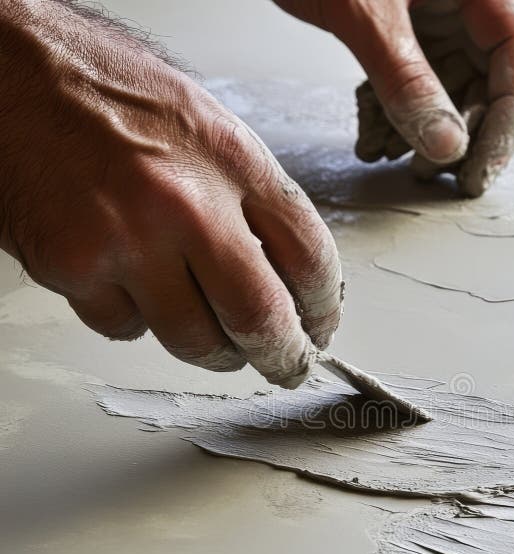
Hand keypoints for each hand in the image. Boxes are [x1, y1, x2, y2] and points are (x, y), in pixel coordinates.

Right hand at [0, 0, 341, 387]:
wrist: (8, 68)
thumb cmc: (104, 89)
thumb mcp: (206, 124)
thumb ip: (252, 197)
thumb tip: (290, 275)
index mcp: (230, 158)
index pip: (310, 257)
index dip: (324, 308)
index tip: (320, 327)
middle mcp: (184, 201)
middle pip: (260, 317)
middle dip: (282, 356)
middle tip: (287, 366)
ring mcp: (126, 240)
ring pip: (194, 341)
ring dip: (214, 350)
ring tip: (215, 336)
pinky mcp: (73, 269)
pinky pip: (127, 329)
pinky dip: (139, 321)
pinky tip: (132, 283)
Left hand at [275, 0, 513, 196]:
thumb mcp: (363, 11)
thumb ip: (405, 79)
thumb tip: (446, 147)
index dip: (505, 122)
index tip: (475, 172)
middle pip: (494, 79)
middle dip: (464, 135)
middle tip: (436, 177)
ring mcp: (438, 14)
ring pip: (455, 88)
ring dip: (428, 133)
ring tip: (400, 161)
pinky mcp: (408, 27)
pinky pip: (419, 81)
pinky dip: (399, 114)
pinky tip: (376, 138)